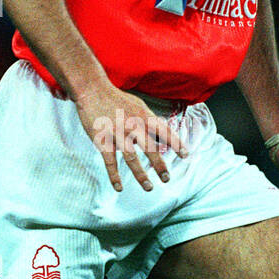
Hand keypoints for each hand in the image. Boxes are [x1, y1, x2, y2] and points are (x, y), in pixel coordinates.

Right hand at [73, 83, 187, 191]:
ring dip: (141, 175)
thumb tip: (162, 134)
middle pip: (150, 149)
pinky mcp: (102, 141)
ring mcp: (117, 134)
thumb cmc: (117, 98)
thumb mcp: (138, 105)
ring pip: (131, 158)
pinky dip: (114, 176)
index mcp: (144, 117)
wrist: (93, 91)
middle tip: (167, 178)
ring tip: (149, 187)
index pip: (164, 132)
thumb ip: (149, 120)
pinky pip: (110, 162)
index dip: (176, 143)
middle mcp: (133, 126)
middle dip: (160, 165)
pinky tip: (119, 187)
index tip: (185, 155)